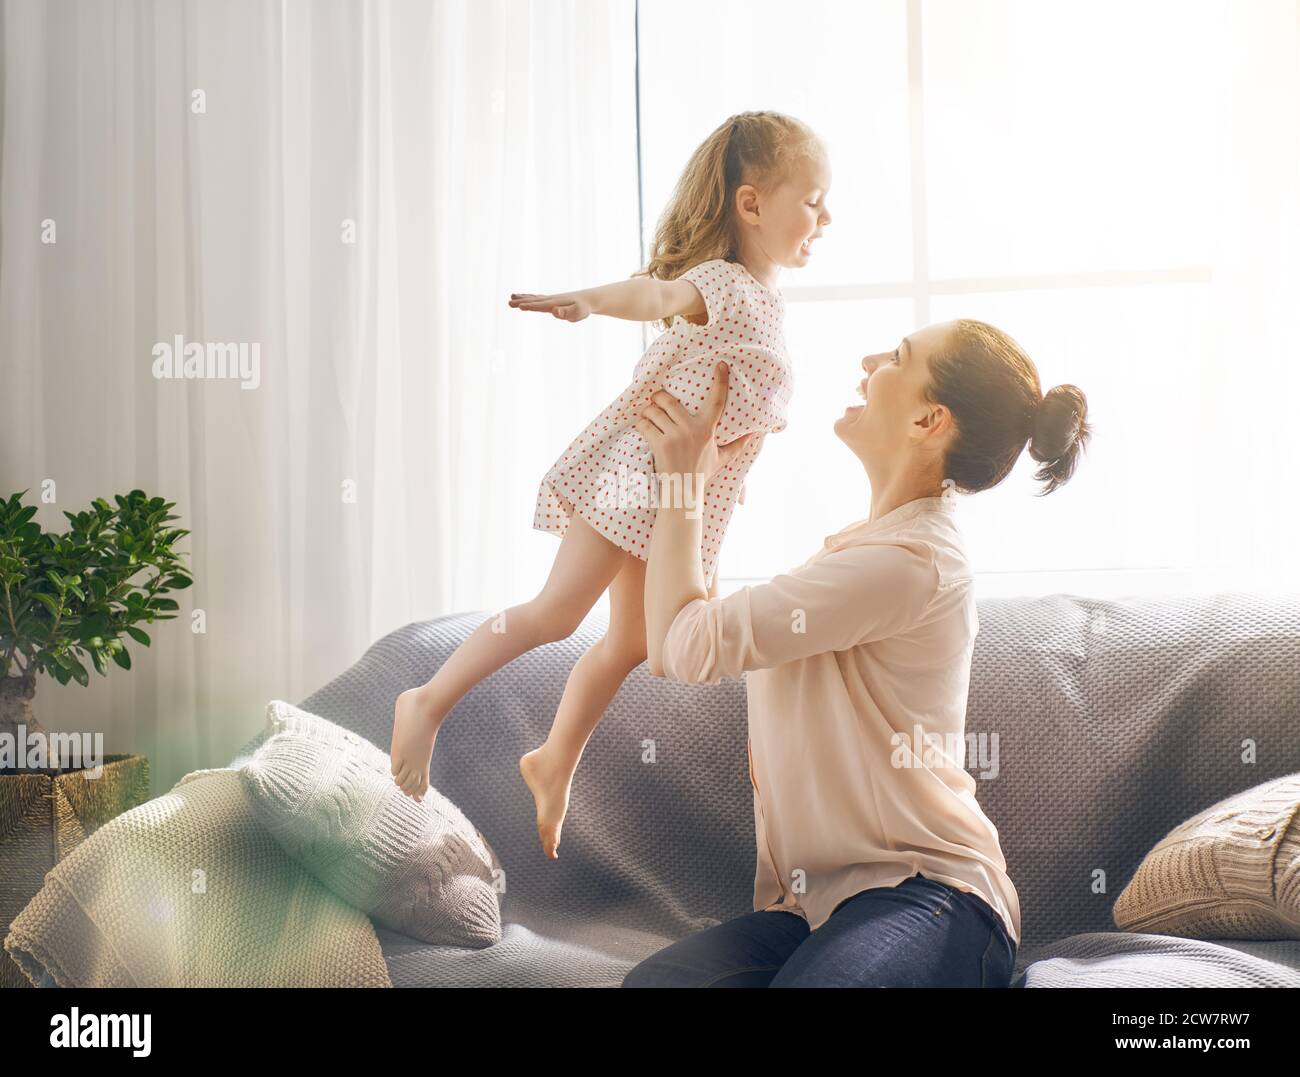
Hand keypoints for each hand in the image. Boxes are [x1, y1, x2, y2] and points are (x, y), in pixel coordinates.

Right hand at [508, 291, 590, 321]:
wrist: (588, 299)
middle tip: (509, 303)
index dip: (530, 306)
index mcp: (555, 303)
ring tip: (511, 297)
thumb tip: (554, 311)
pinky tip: (523, 298)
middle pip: (534, 301)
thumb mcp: (577, 312)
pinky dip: (529, 297)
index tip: (519, 307)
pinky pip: (537, 299)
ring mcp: (550, 299)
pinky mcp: (551, 300)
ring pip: (534, 298)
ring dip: (523, 298)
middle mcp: (551, 300)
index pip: (541, 306)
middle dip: (521, 302)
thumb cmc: (583, 308)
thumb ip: (566, 313)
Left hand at [634, 362, 760, 492]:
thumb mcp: (723, 458)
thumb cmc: (702, 473)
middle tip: (657, 400)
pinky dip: (641, 424)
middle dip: (658, 397)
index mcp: (707, 429)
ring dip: (648, 412)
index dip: (720, 381)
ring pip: (653, 410)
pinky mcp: (659, 445)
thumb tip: (757, 435)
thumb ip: (739, 445)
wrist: (683, 492)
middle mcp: (690, 430)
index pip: (717, 401)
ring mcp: (674, 437)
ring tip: (649, 417)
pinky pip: (644, 424)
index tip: (721, 364)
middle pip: (667, 399)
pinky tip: (644, 428)